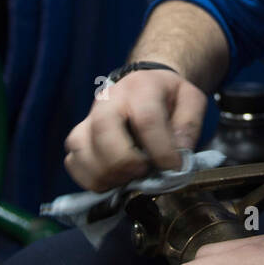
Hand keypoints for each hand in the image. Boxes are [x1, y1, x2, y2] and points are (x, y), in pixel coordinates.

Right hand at [63, 69, 207, 191]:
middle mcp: (108, 100)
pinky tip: (112, 180)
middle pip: (103, 129)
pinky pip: (72, 162)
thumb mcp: (191, 100)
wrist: (144, 85)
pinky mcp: (78, 137)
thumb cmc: (167, 96)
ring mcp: (88, 118)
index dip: (161, 149)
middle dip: (126, 161)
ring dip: (107, 173)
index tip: (173, 167)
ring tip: (129, 178)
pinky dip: (90, 178)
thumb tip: (179, 153)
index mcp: (141, 87)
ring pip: (81, 147)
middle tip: (144, 172)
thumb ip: (189, 125)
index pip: (146, 119)